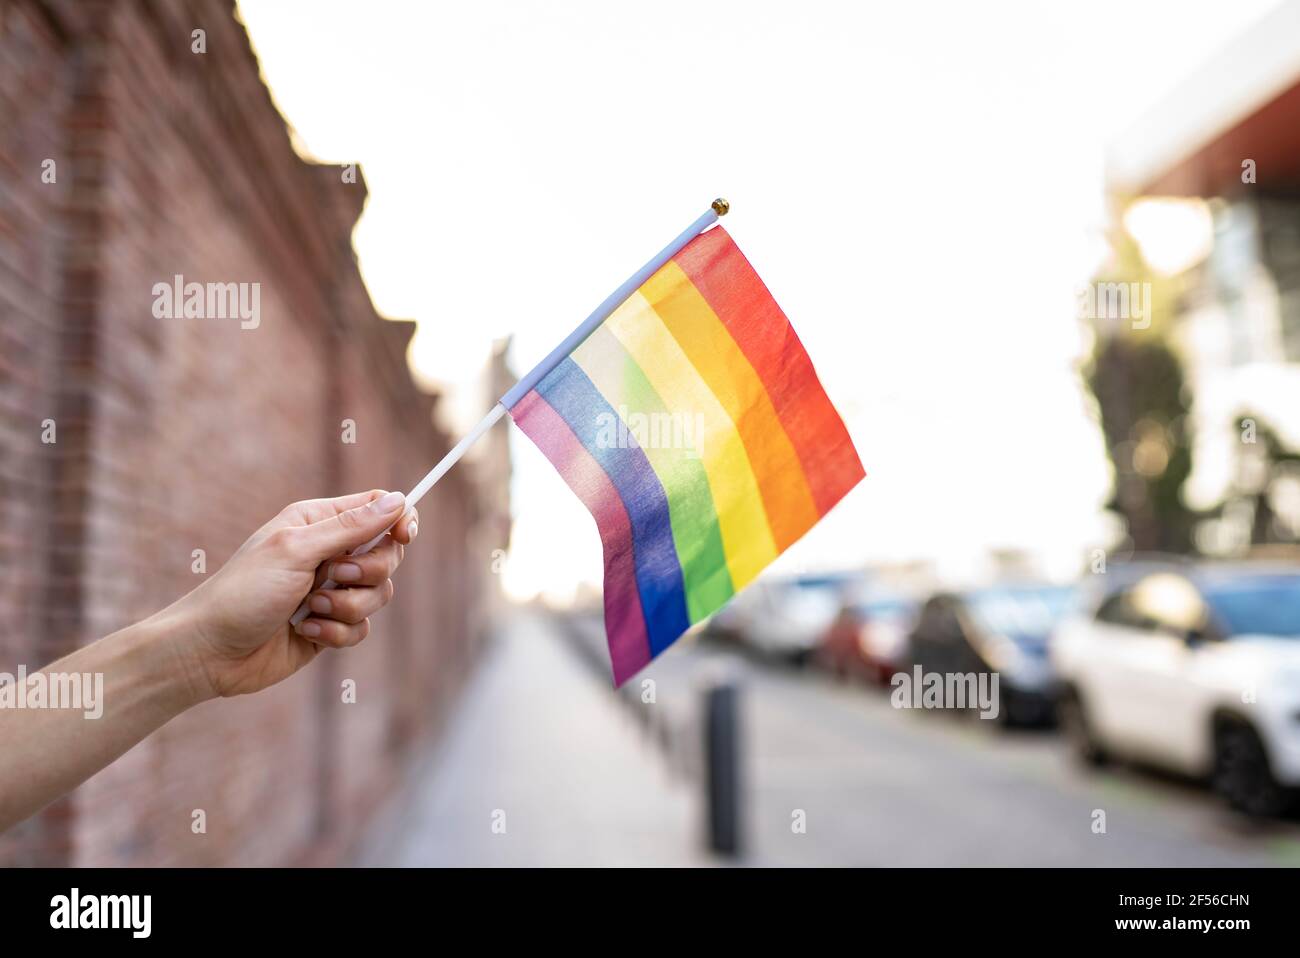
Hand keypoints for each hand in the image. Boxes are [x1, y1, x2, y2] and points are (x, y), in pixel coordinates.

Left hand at [174, 490, 418, 698]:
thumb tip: (398, 500)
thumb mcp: (297, 550)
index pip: (378, 508)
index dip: (399, 520)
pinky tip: (304, 631)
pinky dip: (336, 632)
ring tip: (309, 609)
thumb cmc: (243, 592)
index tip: (404, 536)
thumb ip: (351, 526)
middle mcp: (328, 553)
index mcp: (318, 522)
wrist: (210, 652)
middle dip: (368, 572)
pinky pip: (361, 628)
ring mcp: (330, 591)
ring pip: (378, 595)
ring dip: (348, 607)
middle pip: (387, 554)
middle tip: (335, 576)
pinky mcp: (329, 625)